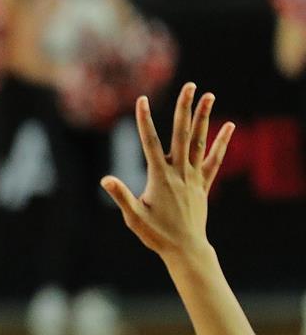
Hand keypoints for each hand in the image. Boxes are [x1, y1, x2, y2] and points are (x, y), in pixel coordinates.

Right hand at [102, 82, 233, 264]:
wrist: (185, 248)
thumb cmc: (156, 234)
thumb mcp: (133, 217)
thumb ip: (121, 195)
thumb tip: (105, 178)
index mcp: (160, 178)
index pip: (151, 143)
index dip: (145, 121)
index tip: (141, 100)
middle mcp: (180, 173)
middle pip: (182, 134)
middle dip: (185, 109)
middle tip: (190, 86)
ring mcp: (194, 177)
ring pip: (199, 141)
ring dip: (204, 117)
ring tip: (209, 95)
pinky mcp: (203, 185)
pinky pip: (214, 160)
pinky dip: (221, 143)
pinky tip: (229, 127)